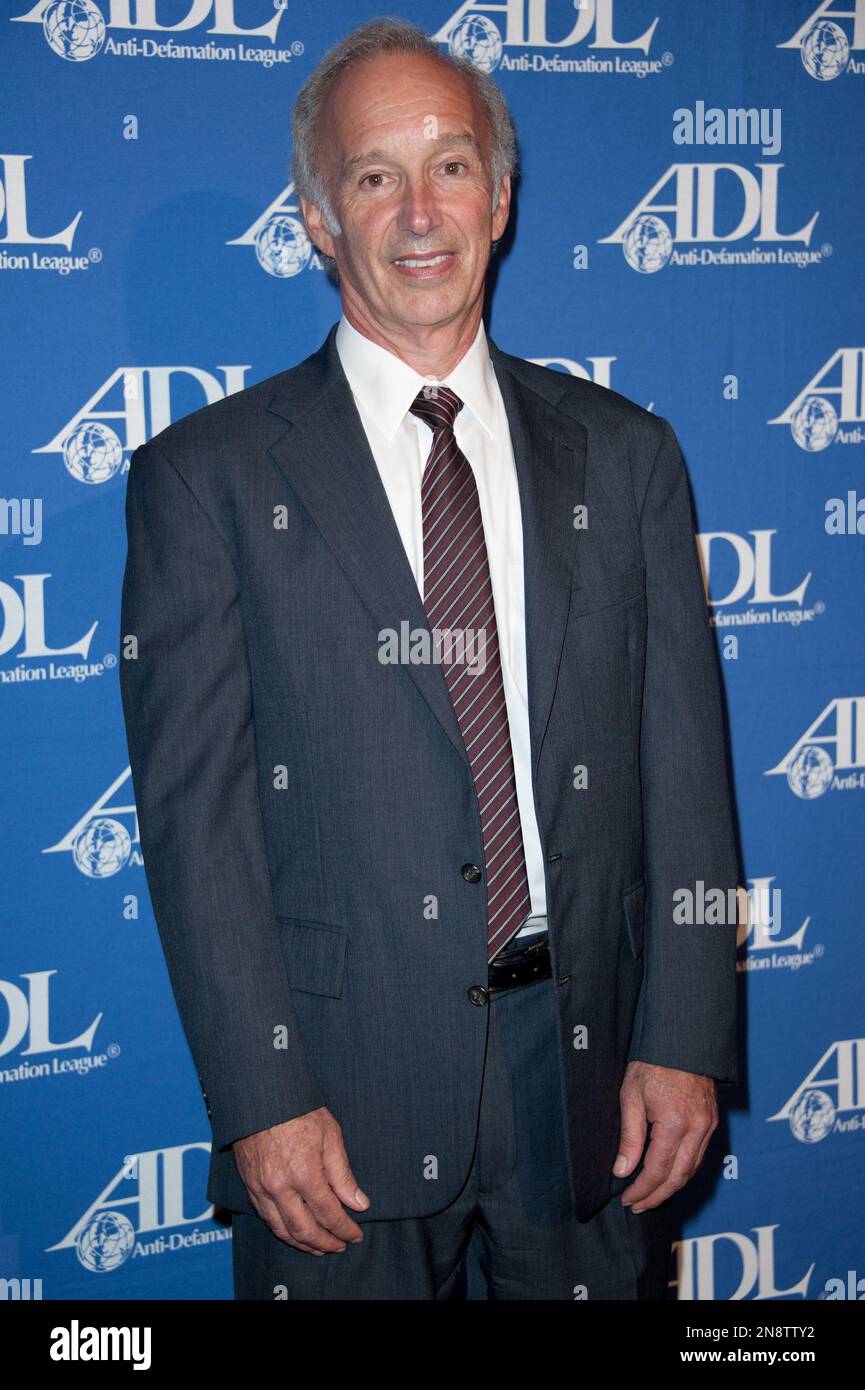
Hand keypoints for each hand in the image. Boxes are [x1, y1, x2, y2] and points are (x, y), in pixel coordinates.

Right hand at [233, 1107, 369, 1253]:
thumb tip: (359, 1204)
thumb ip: (343, 1175)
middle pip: (305, 1231)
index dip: (345, 1229)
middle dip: (325, 1243)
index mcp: (305, 1174)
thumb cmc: (299, 1110)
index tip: (356, 1235)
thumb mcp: (330, 1135)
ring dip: (303, 1244)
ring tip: (319, 1248)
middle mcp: (281, 1188)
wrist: (261, 1096)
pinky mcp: (250, 1186)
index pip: (329, 1214)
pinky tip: (294, 1233)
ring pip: (283, 1230)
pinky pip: (266, 1219)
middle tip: (340, 1246)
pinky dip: (283, 1232)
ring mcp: (262, 1189)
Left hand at [612, 1061, 717, 1211]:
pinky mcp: (712, 1121)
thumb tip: (622, 1170)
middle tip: (638, 1206)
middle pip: (678, 1177)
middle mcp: (697, 1129)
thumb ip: (629, 1137)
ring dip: (671, 1187)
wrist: (680, 1040)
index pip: (657, 1170)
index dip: (641, 1189)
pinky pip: (699, 1155)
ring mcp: (708, 1125)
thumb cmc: (652, 1064)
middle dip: (657, 1195)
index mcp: (675, 1124)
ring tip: (650, 1195)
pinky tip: (669, 1174)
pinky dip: (684, 1170)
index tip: (627, 1199)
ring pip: (692, 1169)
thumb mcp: (631, 1097)